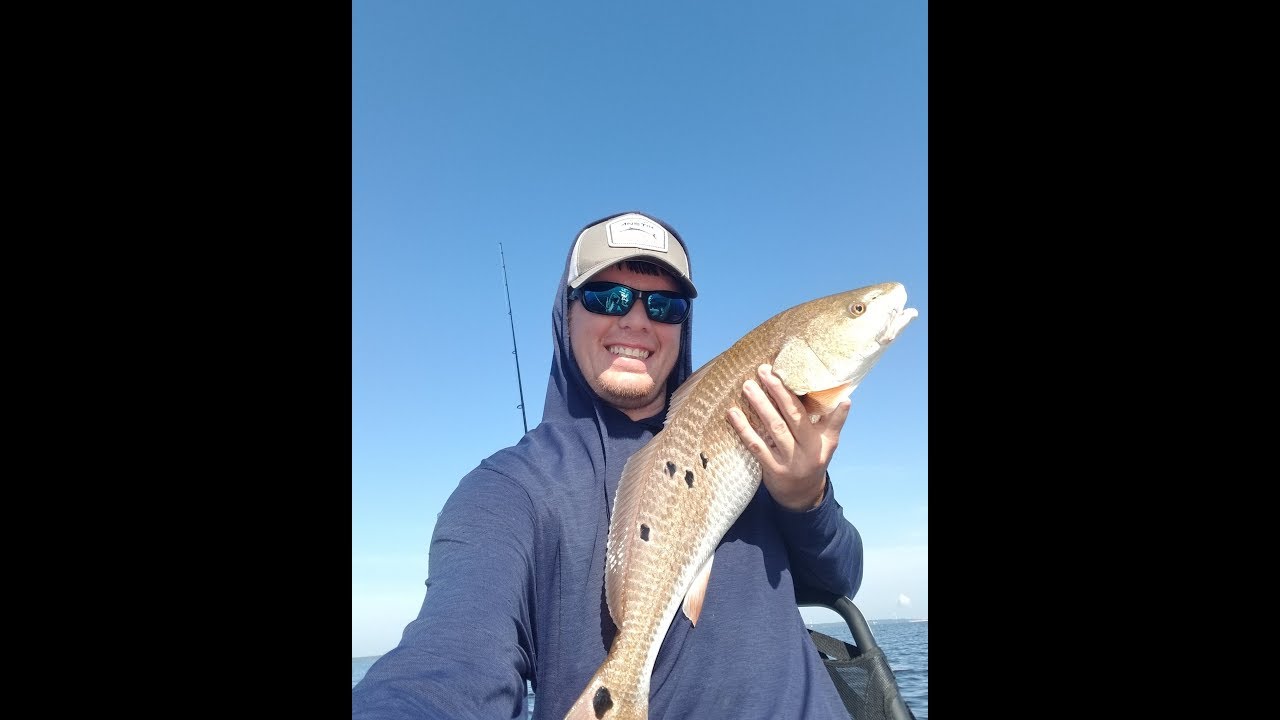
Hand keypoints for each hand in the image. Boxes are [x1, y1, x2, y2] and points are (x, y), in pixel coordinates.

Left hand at [726, 364, 850, 510]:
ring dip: (759, 406)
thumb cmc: (814, 459)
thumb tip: (846, 398)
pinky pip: (755, 446)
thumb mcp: (829, 443)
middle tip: (762, 371)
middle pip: (789, 418)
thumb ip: (834, 421)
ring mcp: (787, 461)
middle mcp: (804, 451)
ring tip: (748, 386)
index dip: (793, 394)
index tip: (783, 372)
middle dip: (776, 392)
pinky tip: (732, 414)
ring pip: (772, 429)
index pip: (805, 414)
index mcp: (819, 441)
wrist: (802, 495)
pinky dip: (743, 429)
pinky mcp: (770, 470)